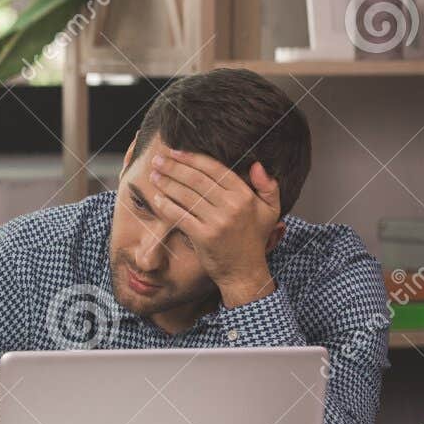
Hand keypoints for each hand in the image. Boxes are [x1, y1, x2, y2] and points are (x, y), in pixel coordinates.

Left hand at [147, 148, 280, 305]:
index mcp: (246, 196)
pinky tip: (156, 198)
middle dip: (173, 167)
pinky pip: (180, 216)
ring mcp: (217, 222)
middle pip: (196, 180)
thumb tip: (256, 164)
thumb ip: (268, 186)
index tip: (175, 152)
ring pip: (186, 196)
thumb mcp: (270, 211)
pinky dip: (166, 206)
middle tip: (157, 159)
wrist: (244, 271)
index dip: (192, 158)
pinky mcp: (203, 236)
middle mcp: (232, 206)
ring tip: (154, 175)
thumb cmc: (254, 239)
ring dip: (166, 183)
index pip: (214, 169)